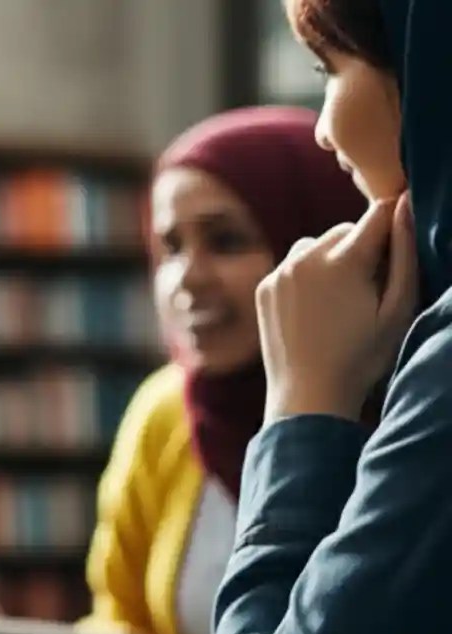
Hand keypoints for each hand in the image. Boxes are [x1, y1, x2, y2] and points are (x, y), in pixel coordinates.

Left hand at [258, 194, 416, 422]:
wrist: (308, 395)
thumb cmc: (362, 356)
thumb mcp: (398, 308)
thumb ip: (404, 254)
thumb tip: (405, 203)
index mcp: (343, 260)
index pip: (378, 215)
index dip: (394, 228)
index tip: (396, 251)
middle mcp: (304, 257)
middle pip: (346, 231)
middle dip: (361, 249)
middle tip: (369, 290)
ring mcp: (279, 272)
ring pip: (316, 245)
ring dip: (332, 260)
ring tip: (341, 300)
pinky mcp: (263, 287)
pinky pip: (292, 266)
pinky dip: (306, 276)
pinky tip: (315, 310)